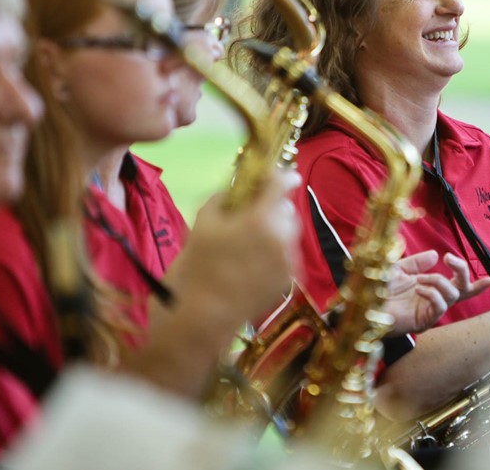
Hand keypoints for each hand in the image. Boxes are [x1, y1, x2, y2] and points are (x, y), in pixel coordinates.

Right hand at [166, 168, 301, 324]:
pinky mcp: (290, 279)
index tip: (276, 174)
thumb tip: (235, 190)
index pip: (283, 183)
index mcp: (262, 218)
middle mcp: (283, 237)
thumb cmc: (199, 265)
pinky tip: (253, 263)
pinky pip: (287, 255)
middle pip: (287, 209)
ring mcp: (289, 260)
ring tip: (250, 243)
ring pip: (289, 233)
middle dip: (273, 208)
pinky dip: (276, 252)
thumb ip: (223, 198)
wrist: (204, 315)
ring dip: (275, 230)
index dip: (280, 174)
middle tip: (252, 215)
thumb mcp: (203, 222)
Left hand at [383, 251, 489, 335]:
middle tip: (450, 259)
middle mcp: (434, 301)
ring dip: (437, 281)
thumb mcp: (398, 268)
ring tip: (420, 279)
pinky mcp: (424, 321)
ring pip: (452, 295)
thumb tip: (435, 255)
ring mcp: (430, 312)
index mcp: (430, 288)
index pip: (459, 287)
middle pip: (463, 289)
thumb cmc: (377, 288)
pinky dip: (432, 293)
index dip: (476, 284)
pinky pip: (439, 306)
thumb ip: (417, 262)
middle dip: (462, 272)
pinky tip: (418, 288)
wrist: (363, 302)